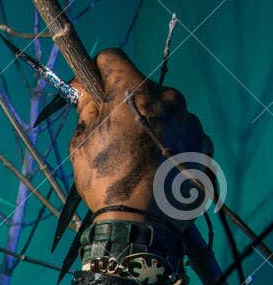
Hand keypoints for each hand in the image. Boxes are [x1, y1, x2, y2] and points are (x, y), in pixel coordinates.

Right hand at [68, 48, 213, 223]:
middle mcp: (167, 97)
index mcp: (134, 91)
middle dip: (126, 103)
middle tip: (113, 134)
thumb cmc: (107, 183)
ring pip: (164, 110)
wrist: (143, 226)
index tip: (90, 88)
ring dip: (150, 124)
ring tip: (138, 157)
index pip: (112, 58)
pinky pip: (182, 132)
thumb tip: (84, 88)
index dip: (97, 71)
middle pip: (141, 86)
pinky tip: (157, 167)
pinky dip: (169, 142)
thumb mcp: (81, 145)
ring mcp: (189, 120)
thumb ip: (85, 109)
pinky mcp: (203, 143)